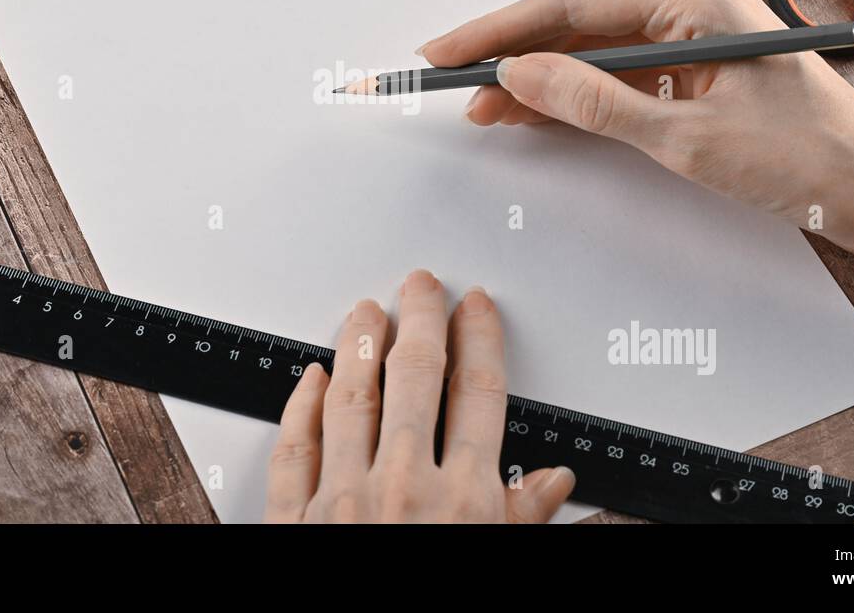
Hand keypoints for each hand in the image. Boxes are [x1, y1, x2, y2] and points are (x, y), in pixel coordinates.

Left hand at [263, 270, 575, 521]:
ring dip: (360, 345)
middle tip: (421, 284)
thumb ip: (529, 526)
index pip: (481, 395)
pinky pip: (293, 450)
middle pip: (416, 377)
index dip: (481, 339)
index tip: (478, 307)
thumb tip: (560, 486)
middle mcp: (405, 490)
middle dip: (421, 319)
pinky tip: (310, 379)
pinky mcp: (294, 522)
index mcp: (469, 504)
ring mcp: (344, 501)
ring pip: (352, 397)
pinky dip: (300, 409)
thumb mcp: (503, 569)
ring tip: (366, 310)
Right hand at [418, 0, 853, 301]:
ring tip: (483, 105)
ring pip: (593, 48)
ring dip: (539, 75)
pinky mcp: (696, 70)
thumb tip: (522, 75)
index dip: (500, 30)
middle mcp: (692, 7)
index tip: (449, 52)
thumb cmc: (806, 160)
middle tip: (450, 78)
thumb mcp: (684, 138)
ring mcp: (694, 38)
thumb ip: (594, 102)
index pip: (573, 4)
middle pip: (577, 19)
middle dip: (511, 51)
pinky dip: (576, 93)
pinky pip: (620, 73)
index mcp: (695, 1)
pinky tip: (536, 109)